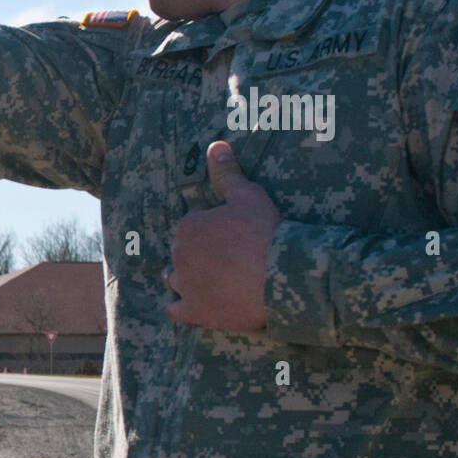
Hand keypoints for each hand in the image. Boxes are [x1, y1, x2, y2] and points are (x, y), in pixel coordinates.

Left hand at [166, 142, 281, 330]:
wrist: (283, 275)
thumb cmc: (265, 231)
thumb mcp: (248, 195)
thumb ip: (227, 173)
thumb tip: (215, 145)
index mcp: (187, 227)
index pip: (191, 224)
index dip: (211, 227)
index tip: (231, 233)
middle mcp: (178, 255)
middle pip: (182, 252)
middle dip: (199, 252)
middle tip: (227, 257)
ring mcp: (184, 285)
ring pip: (174, 279)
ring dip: (187, 278)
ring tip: (211, 279)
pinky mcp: (195, 312)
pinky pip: (175, 310)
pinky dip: (183, 307)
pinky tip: (197, 304)